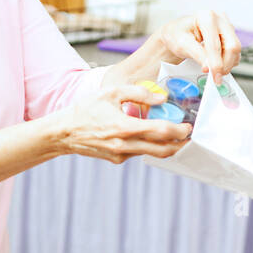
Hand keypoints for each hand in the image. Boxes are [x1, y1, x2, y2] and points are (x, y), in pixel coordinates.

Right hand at [54, 85, 191, 163]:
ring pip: (152, 153)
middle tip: (189, 136)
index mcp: (125, 127)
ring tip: (174, 135)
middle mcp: (125, 145)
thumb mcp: (111, 92)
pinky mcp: (117, 160)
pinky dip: (148, 145)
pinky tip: (148, 135)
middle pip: (162, 150)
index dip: (179, 130)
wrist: (63, 133)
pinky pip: (138, 152)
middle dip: (180, 144)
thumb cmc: (86, 109)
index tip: (188, 126)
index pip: (161, 132)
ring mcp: (121, 155)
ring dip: (166, 146)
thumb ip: (138, 93)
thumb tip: (161, 97)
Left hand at [157, 10, 241, 80]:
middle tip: (216, 77)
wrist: (177, 34)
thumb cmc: (176, 35)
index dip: (216, 63)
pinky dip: (228, 61)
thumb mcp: (181, 45)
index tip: (214, 76)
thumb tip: (208, 67)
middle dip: (225, 64)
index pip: (216, 45)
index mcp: (206, 17)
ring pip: (236, 50)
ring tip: (214, 71)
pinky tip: (217, 63)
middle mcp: (219, 19)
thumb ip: (197, 55)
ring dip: (227, 64)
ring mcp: (226, 26)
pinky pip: (235, 51)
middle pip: (232, 46)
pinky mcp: (229, 34)